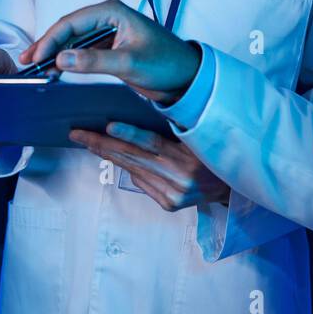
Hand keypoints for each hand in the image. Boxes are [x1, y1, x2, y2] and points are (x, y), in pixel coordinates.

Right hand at [21, 0, 199, 104]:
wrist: (186, 77)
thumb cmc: (167, 64)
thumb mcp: (130, 64)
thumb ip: (95, 61)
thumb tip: (62, 59)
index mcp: (112, 11)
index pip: (72, 22)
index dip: (50, 39)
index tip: (36, 56)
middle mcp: (107, 17)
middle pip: (67, 29)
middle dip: (46, 45)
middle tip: (28, 62)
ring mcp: (106, 32)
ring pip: (71, 40)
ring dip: (54, 53)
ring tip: (35, 67)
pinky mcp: (108, 47)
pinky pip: (80, 50)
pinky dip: (66, 60)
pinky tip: (54, 70)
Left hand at [71, 122, 230, 210]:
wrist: (234, 188)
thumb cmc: (215, 153)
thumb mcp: (200, 136)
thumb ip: (175, 128)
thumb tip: (142, 109)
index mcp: (189, 159)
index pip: (154, 145)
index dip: (131, 134)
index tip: (109, 126)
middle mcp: (179, 180)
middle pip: (134, 158)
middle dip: (102, 144)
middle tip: (78, 133)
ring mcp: (172, 195)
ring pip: (133, 170)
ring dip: (107, 154)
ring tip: (85, 140)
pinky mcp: (168, 204)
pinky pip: (141, 181)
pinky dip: (128, 166)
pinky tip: (111, 154)